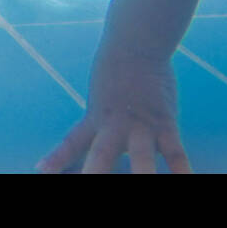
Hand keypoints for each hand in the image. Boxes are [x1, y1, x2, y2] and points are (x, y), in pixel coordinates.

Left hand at [36, 46, 190, 173]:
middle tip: (86, 183)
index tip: (41, 170)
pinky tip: (186, 181)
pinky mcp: (164, 121)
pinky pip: (175, 152)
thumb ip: (102, 116)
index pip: (72, 143)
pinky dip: (181, 170)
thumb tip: (102, 129)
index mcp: (95, 118)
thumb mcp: (101, 92)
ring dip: (141, 175)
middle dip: (94, 174)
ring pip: (140, 157)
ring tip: (142, 184)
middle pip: (101, 156)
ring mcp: (140, 125)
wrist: (136, 42)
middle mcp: (114, 125)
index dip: (57, 158)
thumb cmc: (118, 66)